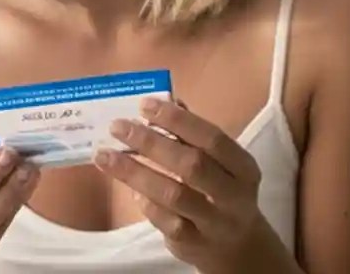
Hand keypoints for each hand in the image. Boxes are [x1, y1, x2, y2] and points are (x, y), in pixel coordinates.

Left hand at [93, 98, 275, 272]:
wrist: (238, 250)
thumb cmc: (222, 192)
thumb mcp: (220, 165)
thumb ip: (194, 135)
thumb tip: (167, 100)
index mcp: (244, 168)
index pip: (212, 138)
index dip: (178, 121)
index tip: (144, 105)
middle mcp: (234, 196)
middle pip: (191, 165)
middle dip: (151, 143)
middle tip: (117, 127)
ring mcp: (214, 223)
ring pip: (173, 195)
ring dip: (135, 173)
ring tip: (105, 156)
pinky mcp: (193, 244)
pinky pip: (163, 220)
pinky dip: (144, 201)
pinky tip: (129, 188)